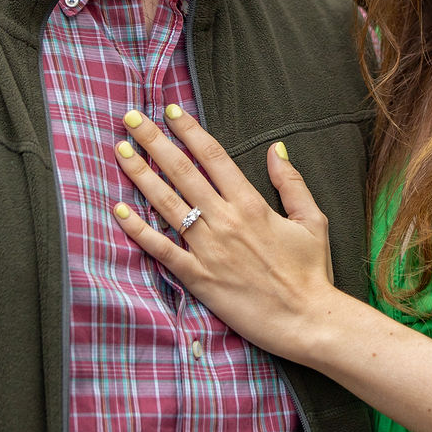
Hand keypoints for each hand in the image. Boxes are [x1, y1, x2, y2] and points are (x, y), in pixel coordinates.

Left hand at [110, 105, 337, 358]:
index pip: (213, 156)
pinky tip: (119, 210)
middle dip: (153, 141)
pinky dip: (139, 230)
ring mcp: (208, 249)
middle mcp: (225, 220)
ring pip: (167, 204)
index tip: (170, 111)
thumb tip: (276, 148)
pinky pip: (162, 250)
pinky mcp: (198, 278)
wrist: (306, 320)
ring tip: (120, 151)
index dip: (189, 130)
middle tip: (130, 118)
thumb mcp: (312, 220)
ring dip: (140, 175)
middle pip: (182, 171)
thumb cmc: (311, 272)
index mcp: (251, 203)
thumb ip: (291, 182)